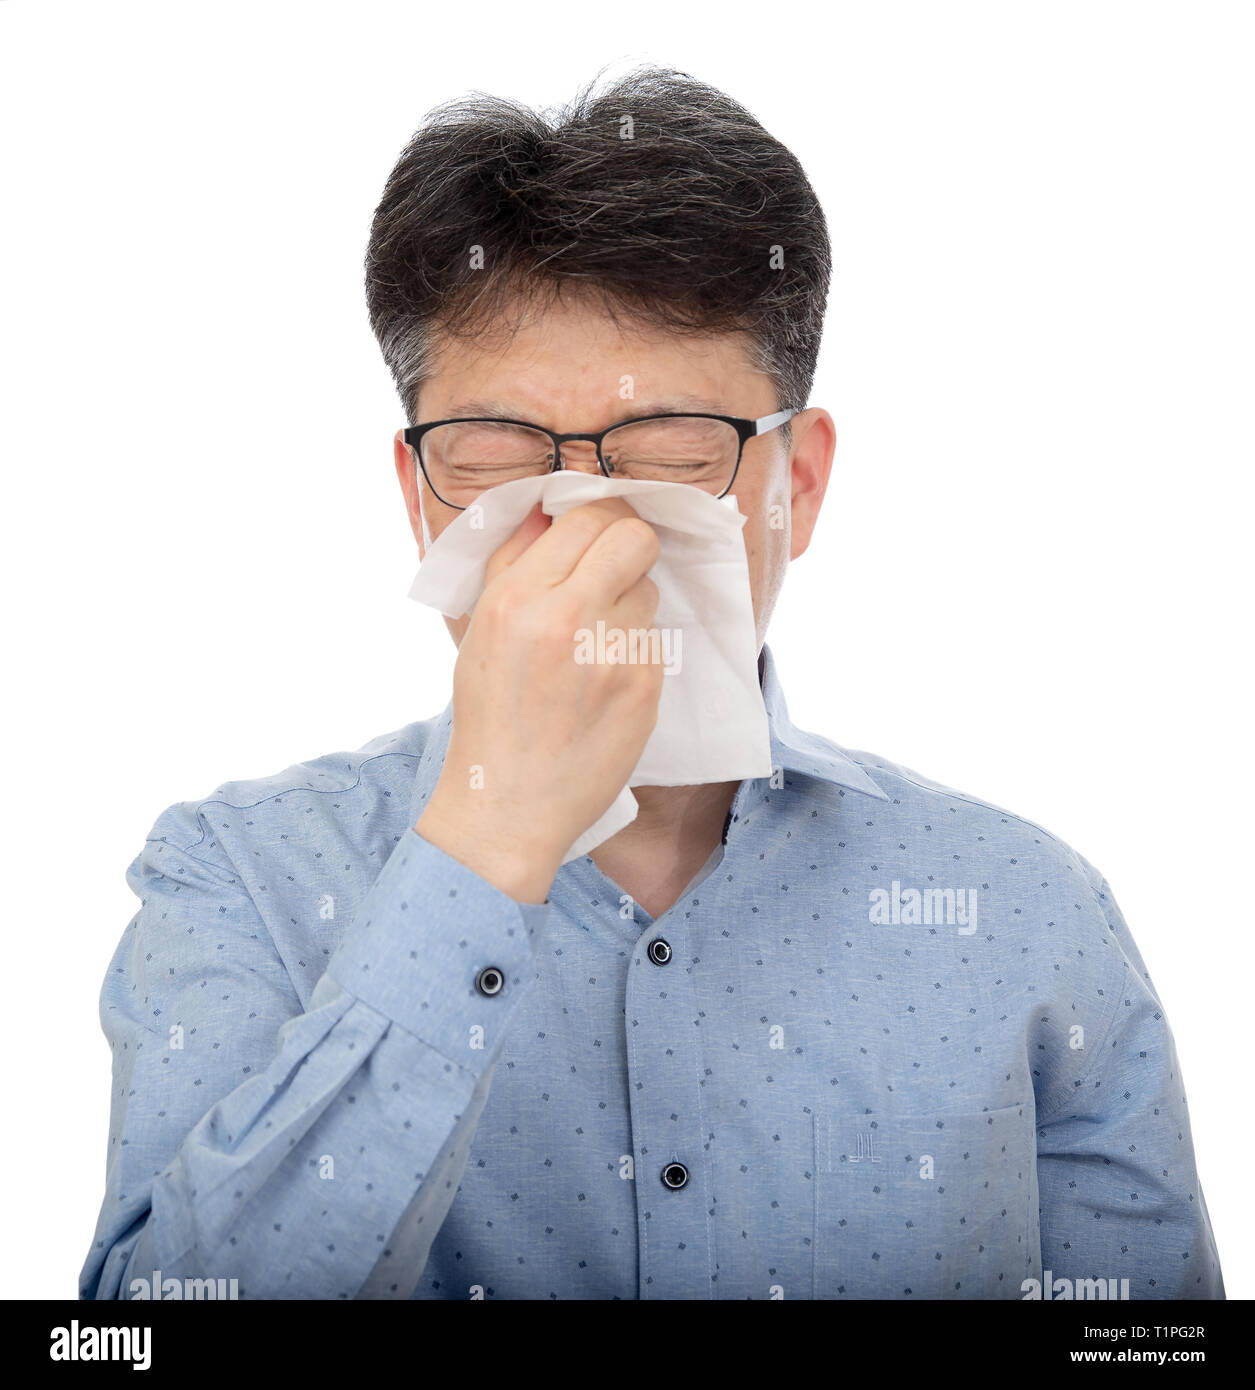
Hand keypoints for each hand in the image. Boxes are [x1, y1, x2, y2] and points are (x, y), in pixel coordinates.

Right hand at [416, 496, 664, 901]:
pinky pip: (654, 639)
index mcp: (516, 598)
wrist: (509, 803)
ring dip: (628, 604)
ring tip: (593, 646)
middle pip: (633, 537)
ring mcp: (611, 653)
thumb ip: (511, 562)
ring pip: (648, 589)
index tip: (598, 534)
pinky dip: (634, 651)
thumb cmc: (490, 715)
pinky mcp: (643, 686)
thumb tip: (547, 509)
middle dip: (628, 545)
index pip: (585, 517)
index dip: (599, 518)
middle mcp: (565, 618)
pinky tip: (603, 684)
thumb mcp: (479, 630)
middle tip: (613, 570)